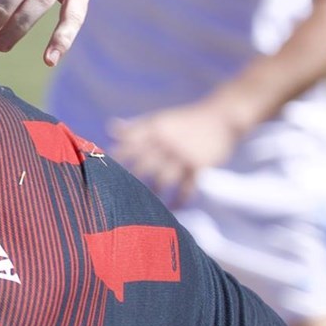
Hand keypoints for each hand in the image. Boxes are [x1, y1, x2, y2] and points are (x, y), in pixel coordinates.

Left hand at [108, 99, 243, 207]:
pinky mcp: (200, 165)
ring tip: (143, 206)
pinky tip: (172, 209)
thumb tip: (110, 128)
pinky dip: (179, 200)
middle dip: (130, 179)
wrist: (223, 115)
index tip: (102, 170)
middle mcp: (167, 140)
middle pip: (144, 163)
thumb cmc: (186, 120)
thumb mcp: (161, 119)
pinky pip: (187, 187)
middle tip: (118, 195)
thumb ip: (137, 127)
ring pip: (163, 178)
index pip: (130, 142)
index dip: (117, 156)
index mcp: (155, 128)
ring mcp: (184, 154)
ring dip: (152, 192)